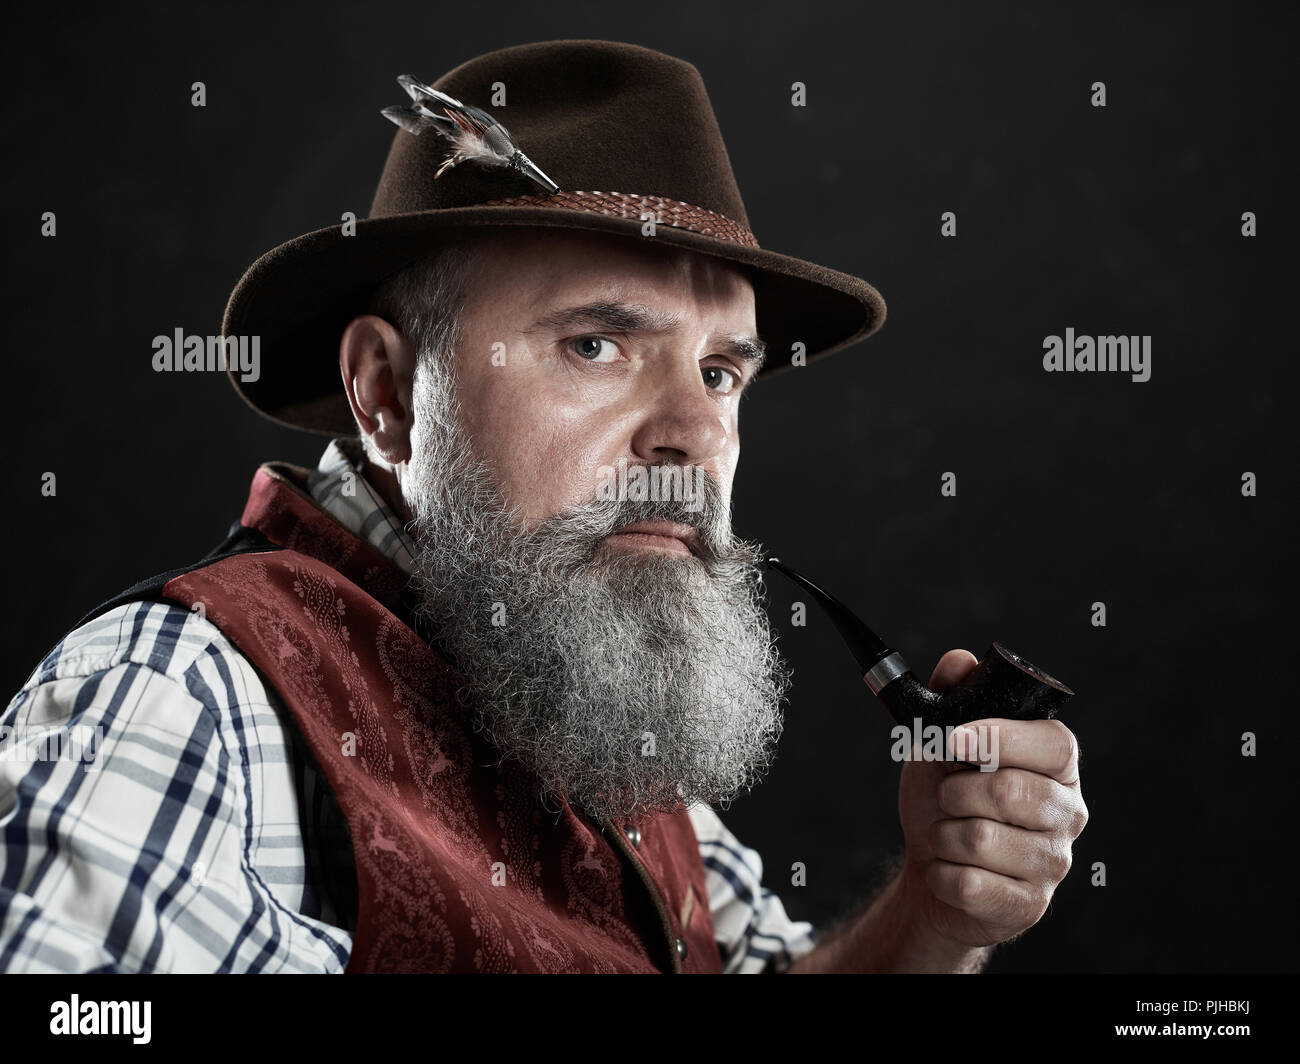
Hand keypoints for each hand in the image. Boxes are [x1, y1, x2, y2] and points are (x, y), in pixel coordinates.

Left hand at [896, 649, 1087, 948]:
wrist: (931, 866)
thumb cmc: (945, 799)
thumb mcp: (941, 744)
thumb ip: (952, 697)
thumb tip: (960, 660)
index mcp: (1056, 766)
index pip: (1054, 744)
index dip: (1001, 738)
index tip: (953, 740)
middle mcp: (1068, 813)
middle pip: (1012, 792)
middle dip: (956, 791)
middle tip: (946, 796)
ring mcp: (1054, 863)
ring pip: (982, 839)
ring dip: (943, 834)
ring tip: (947, 833)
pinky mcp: (1030, 905)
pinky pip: (970, 882)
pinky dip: (942, 872)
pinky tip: (950, 868)